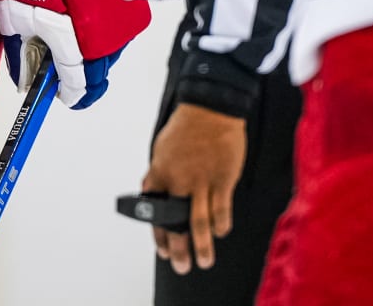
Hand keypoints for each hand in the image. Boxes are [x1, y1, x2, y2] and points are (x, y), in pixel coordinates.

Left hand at [0, 0, 150, 107]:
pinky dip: (103, 19)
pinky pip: (118, 20)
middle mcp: (111, 39)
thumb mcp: (15, 10)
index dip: (68, 93)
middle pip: (99, 70)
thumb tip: (23, 73)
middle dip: (80, 70)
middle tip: (59, 61)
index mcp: (82, 49)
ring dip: (92, 43)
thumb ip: (20, 48)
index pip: (80, 87)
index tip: (60, 95)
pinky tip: (84, 3)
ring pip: (110, 44)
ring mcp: (126, 16)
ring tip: (69, 24)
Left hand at [142, 103, 246, 273]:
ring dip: (201, 246)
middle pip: (175, 223)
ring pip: (199, 223)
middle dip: (177, 249)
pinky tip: (221, 232)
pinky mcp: (222, 179)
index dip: (157, 234)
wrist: (211, 107)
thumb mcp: (162, 148)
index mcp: (160, 173)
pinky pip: (221, 209)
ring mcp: (201, 182)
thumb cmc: (187, 125)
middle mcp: (178, 181)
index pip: (154, 211)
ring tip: (203, 261)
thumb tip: (150, 189)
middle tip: (180, 265)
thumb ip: (158, 172)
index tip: (160, 249)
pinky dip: (221, 225)